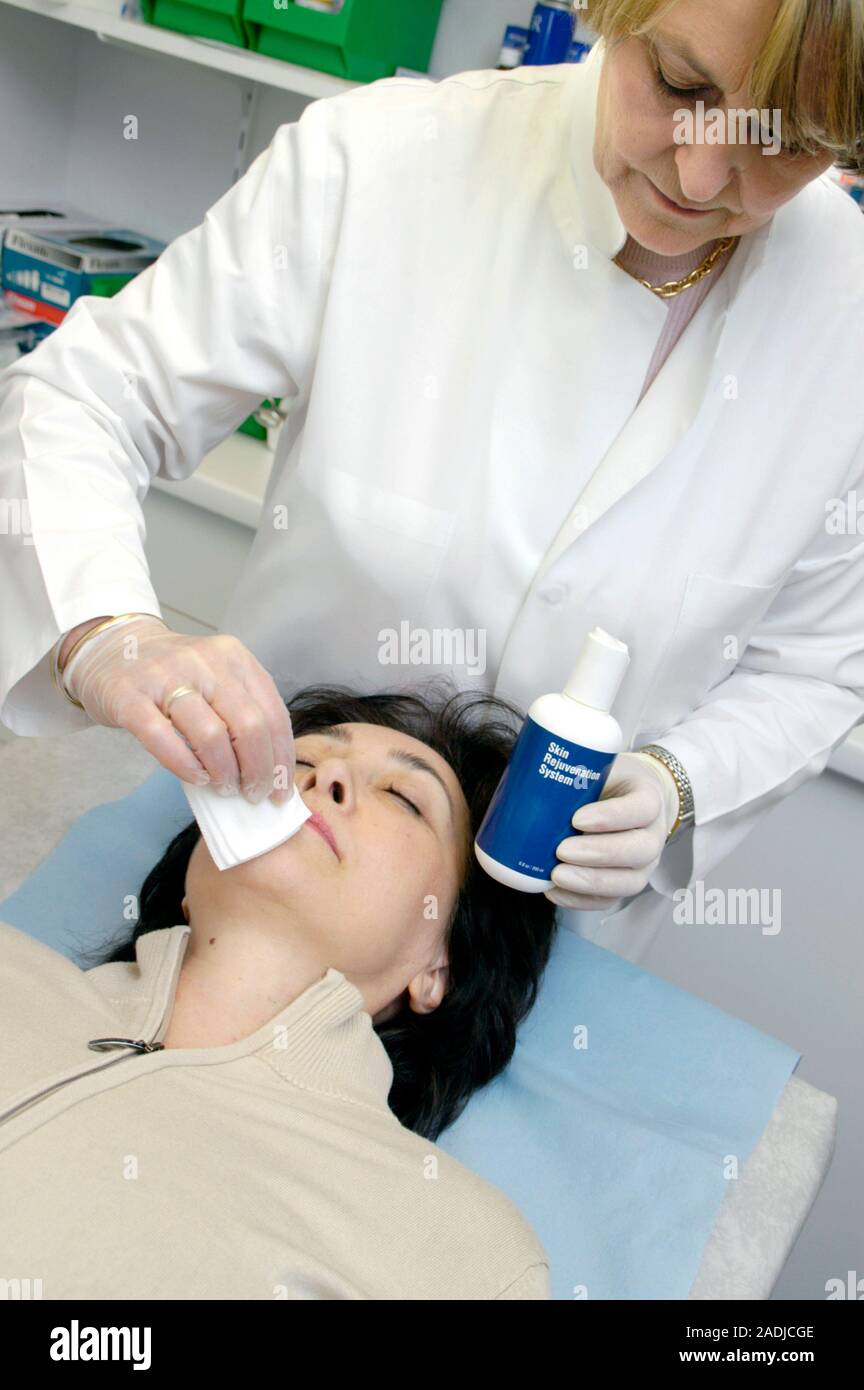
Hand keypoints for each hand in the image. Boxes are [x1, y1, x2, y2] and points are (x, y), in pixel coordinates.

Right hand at [62, 616, 295, 804]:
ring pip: (211, 735)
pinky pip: (163, 738)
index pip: (272, 713)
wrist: (113, 648)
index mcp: (234, 657)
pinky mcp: (129, 696)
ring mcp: (165, 676)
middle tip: (254, 794)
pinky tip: (196, 778)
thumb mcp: (216, 677)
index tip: (280, 789)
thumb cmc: (173, 675)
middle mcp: (204, 661)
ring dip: (224, 772)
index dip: (281, 758)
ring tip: (224, 788)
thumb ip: (242, 711)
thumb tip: (269, 770)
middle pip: (248, 726)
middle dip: (258, 770)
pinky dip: (185, 766)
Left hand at [544, 751, 679, 911]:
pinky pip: (610, 900)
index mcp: (649, 798)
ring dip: (591, 882)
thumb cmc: (609, 782)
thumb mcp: (601, 767)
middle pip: (639, 850)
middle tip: (561, 850)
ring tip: (556, 875)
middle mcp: (654, 834)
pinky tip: (555, 891)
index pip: (641, 808)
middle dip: (599, 853)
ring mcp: (645, 864)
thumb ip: (575, 769)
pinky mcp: (627, 883)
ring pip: (629, 882)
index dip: (611, 816)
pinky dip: (582, 900)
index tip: (577, 818)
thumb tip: (524, 773)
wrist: (630, 799)